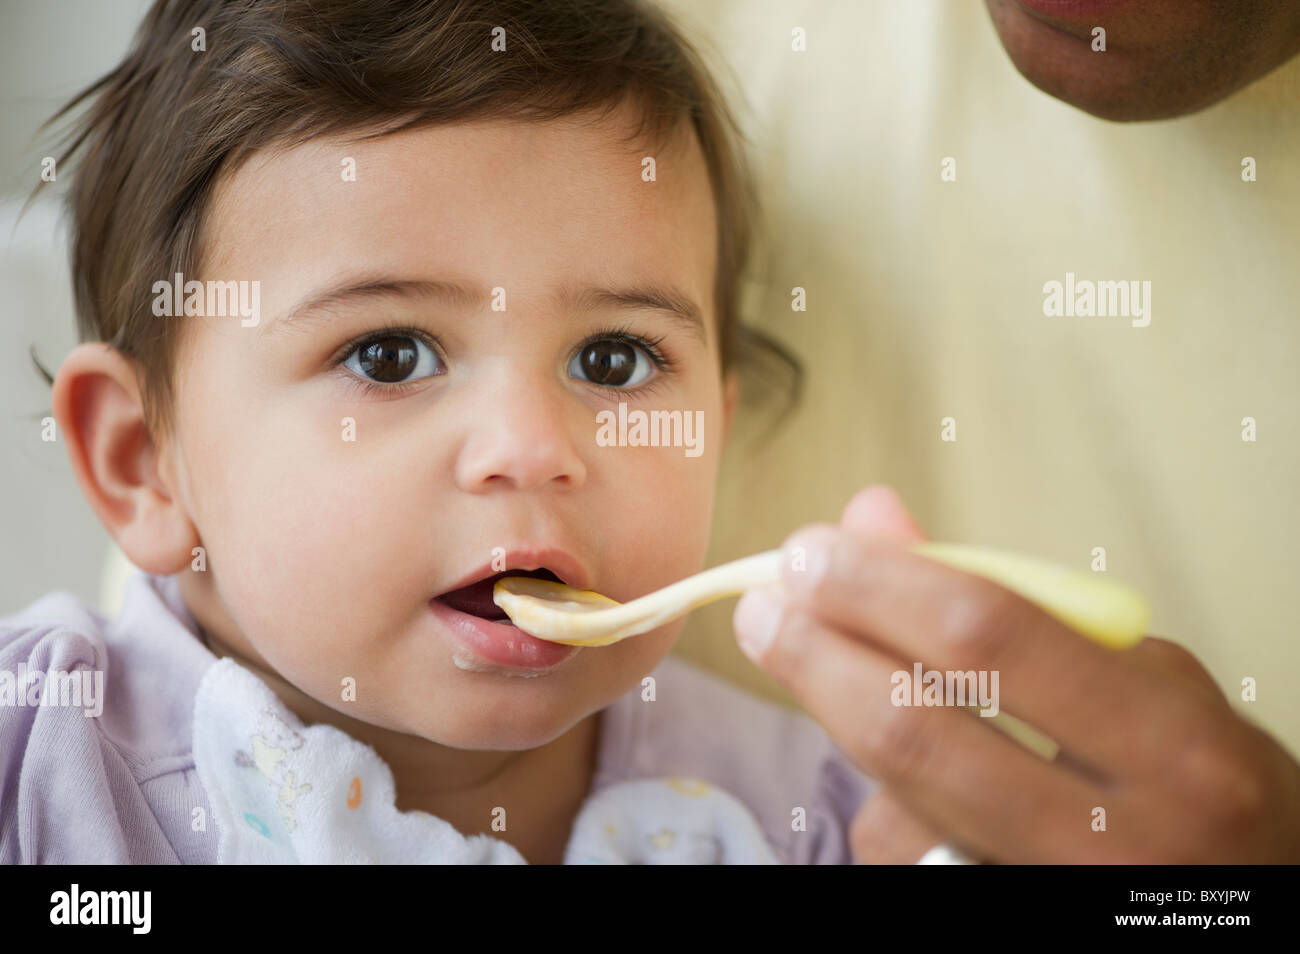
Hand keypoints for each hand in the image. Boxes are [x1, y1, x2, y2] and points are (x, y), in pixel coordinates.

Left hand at [732, 485, 1299, 862]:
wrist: (1247, 904)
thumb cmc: (1195, 774)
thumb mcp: (1140, 673)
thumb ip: (1012, 600)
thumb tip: (869, 517)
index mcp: (1173, 748)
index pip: (990, 640)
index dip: (879, 586)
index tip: (810, 552)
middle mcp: (1112, 839)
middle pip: (914, 729)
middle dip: (818, 653)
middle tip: (766, 604)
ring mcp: (1045, 893)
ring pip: (891, 802)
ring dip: (839, 719)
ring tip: (823, 662)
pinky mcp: (992, 910)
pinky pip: (903, 848)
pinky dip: (881, 796)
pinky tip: (902, 769)